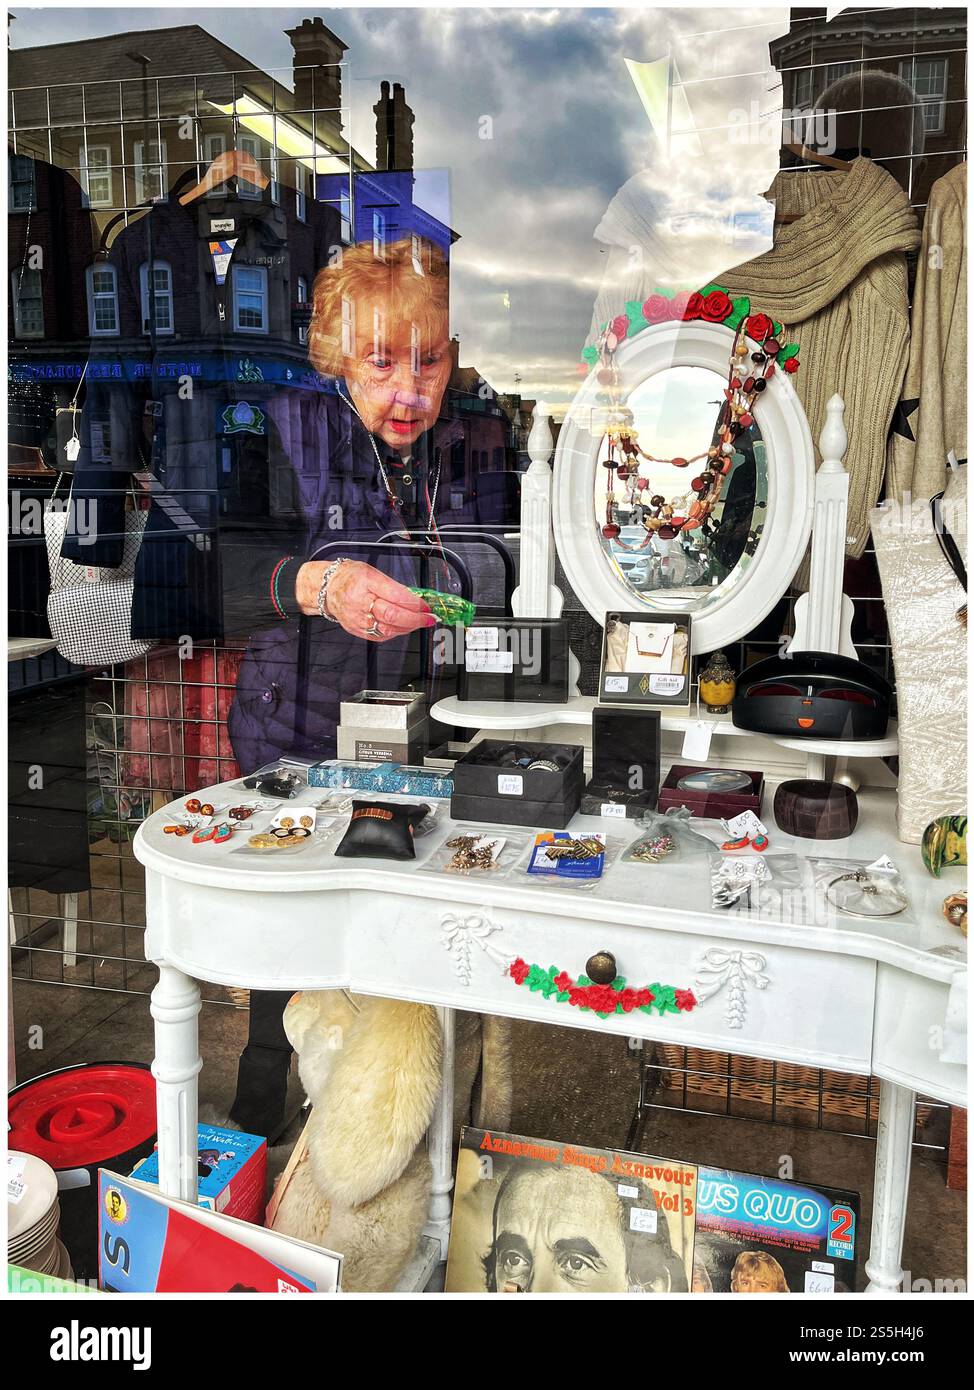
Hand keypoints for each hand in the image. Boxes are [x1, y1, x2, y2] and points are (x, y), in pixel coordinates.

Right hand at [294, 560, 434, 640]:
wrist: (328, 589)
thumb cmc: (349, 578)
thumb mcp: (372, 571)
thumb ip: (393, 586)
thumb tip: (414, 599)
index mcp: (365, 582)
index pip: (394, 595)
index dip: (413, 602)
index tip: (425, 605)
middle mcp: (359, 602)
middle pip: (391, 615)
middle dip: (415, 618)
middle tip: (429, 618)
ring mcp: (358, 619)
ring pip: (387, 629)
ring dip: (408, 627)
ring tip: (419, 623)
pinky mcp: (357, 630)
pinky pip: (380, 636)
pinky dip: (396, 633)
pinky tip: (404, 628)